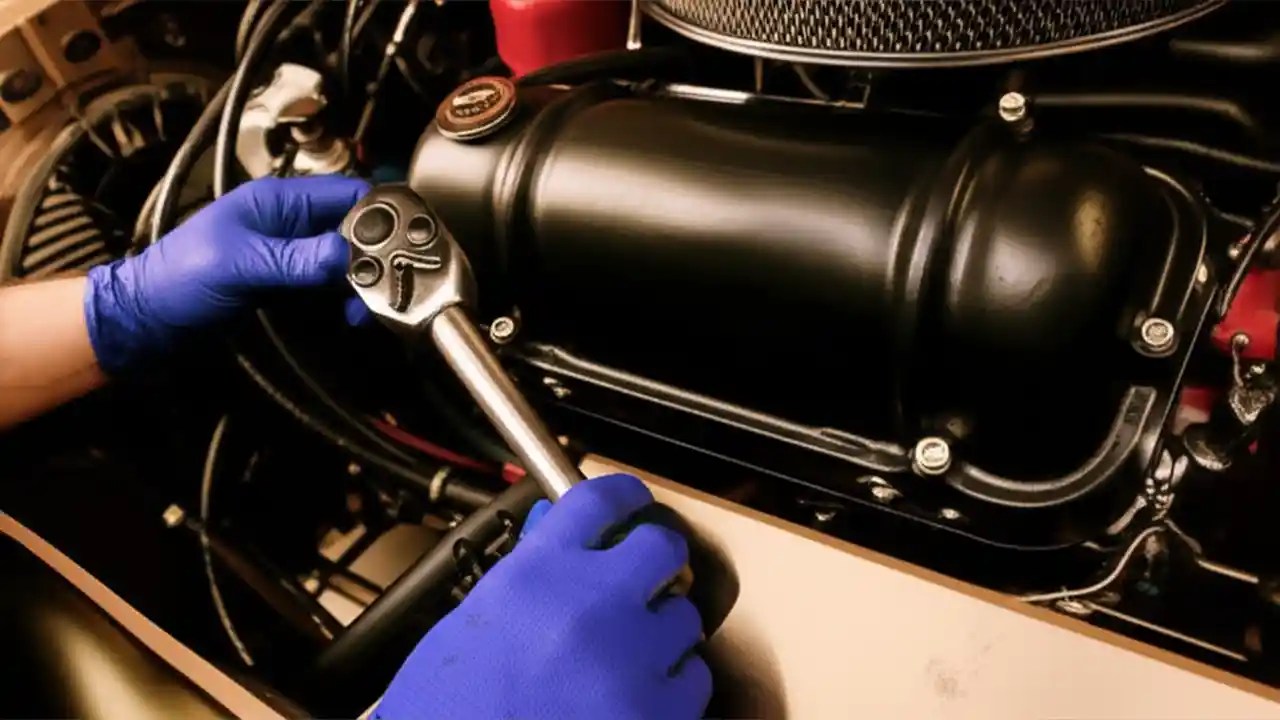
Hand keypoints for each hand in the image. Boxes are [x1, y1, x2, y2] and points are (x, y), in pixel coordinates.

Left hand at [84, 175, 369, 373]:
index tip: (404, 242)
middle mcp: (291, 224)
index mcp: (278, 201)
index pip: (348, 194)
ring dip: (365, 284)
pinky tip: (352, 315)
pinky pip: (332, 287)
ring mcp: (292, 256)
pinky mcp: (290, 286)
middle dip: (378, 256)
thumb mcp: (237, 264)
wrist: (146, 322)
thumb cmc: (177, 280)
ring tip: (366, 308)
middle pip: (356, 230)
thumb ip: (293, 259)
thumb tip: (344, 256)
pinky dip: (348, 300)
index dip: (381, 214)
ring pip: (349, 262)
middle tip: (388, 284)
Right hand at [374, 474, 711, 719]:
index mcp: (537, 574)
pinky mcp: (657, 712)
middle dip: (654, 561)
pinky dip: (672, 687)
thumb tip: (555, 536)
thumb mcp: (468, 624)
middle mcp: (592, 605)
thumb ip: (523, 574)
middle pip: (662, 546)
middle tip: (640, 580)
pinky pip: (693, 679)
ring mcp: (631, 659)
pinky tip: (634, 698)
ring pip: (684, 618)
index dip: (623, 495)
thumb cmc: (447, 711)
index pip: (601, 500)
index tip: (631, 502)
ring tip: (622, 659)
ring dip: (661, 632)